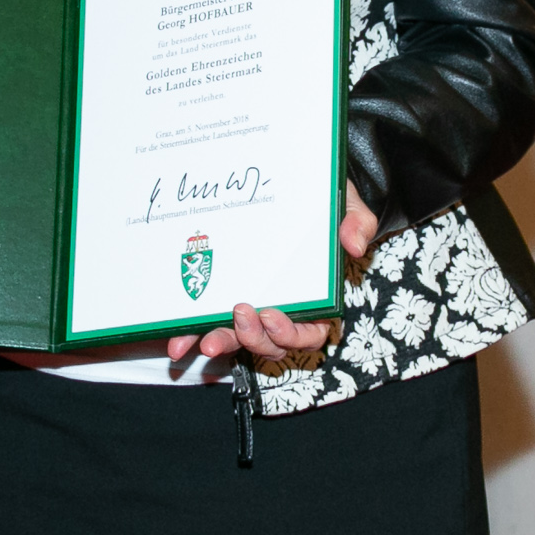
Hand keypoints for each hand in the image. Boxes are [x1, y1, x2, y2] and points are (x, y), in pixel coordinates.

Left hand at [168, 180, 380, 366]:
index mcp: (319, 299)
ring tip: (204, 342)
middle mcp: (286, 310)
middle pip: (272, 343)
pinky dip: (195, 335)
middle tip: (238, 317)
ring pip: (241, 340)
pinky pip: (213, 322)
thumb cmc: (327, 205)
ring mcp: (255, 307)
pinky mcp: (227, 297)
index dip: (291, 333)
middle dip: (253, 339)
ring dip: (223, 343)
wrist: (302, 191)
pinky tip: (177, 340)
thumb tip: (353, 245)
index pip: (310, 332)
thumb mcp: (349, 208)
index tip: (272, 317)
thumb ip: (358, 223)